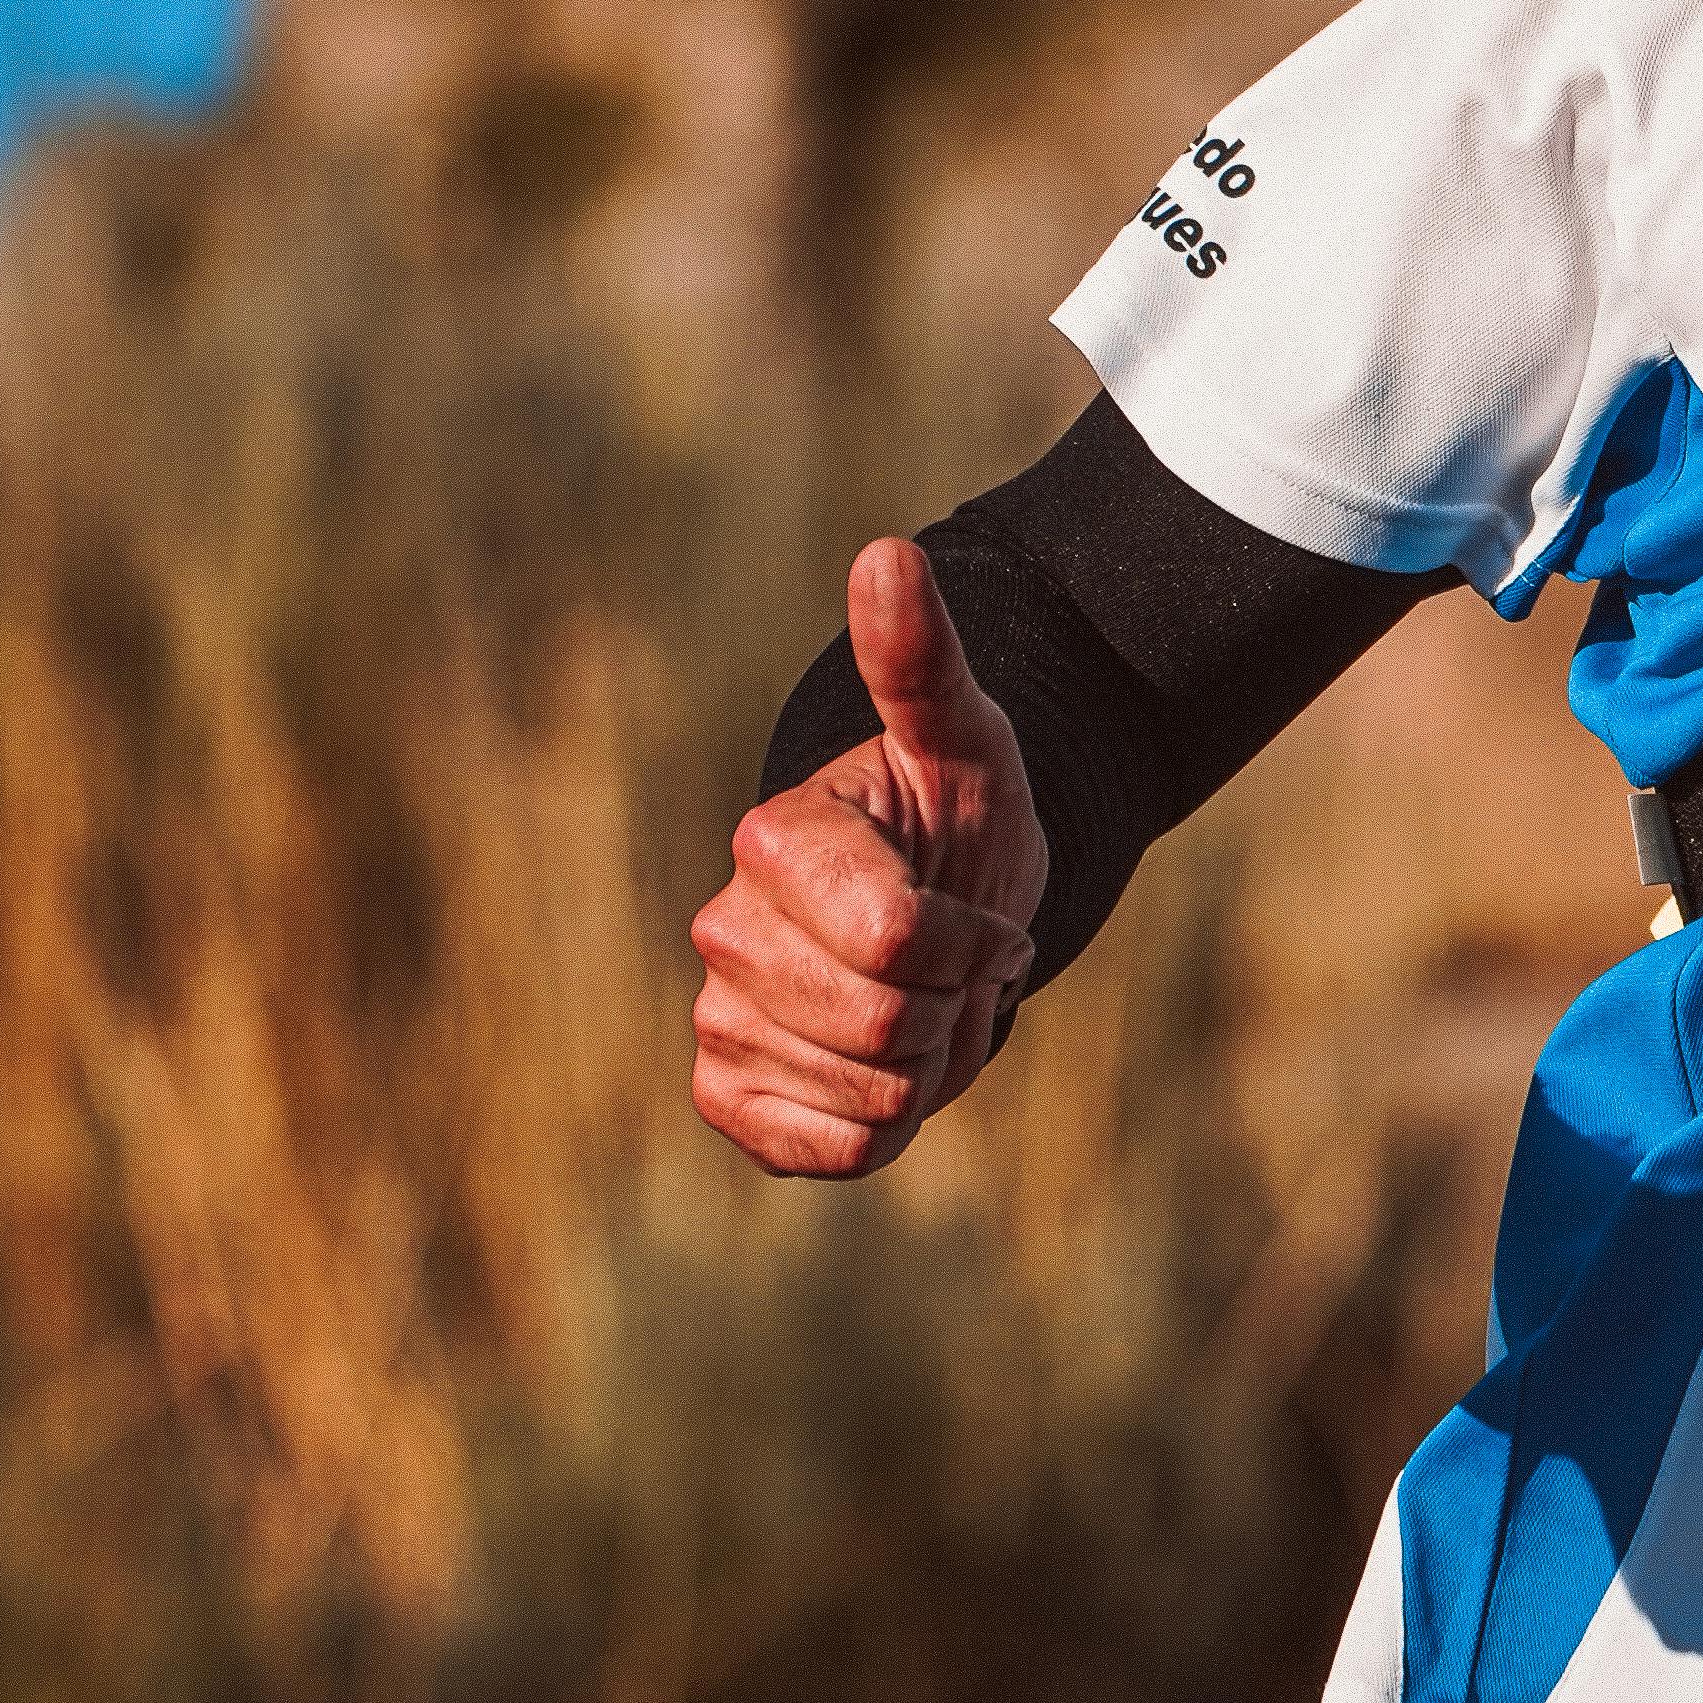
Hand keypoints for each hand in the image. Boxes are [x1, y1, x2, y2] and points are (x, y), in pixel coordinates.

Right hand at [689, 538, 1045, 1175]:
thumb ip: (924, 660)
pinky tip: (880, 1068)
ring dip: (931, 1062)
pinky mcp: (728, 1096)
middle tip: (957, 960)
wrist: (941, 908)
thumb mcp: (970, 740)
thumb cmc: (959, 818)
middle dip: (956, 1003)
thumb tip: (888, 553)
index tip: (983, 908)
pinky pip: (828, 1150)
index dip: (974, 942)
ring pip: (872, 1093)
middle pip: (889, 1024)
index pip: (898, 942)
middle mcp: (724, 931)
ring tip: (923, 1000)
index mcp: (774, 844)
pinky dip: (881, 1126)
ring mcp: (720, 1017)